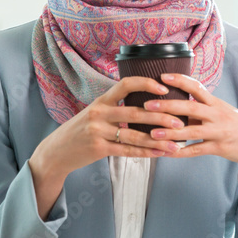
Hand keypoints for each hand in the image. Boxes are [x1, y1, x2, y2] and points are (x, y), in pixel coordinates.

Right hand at [28, 77, 184, 217]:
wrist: (56, 151)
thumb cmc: (80, 130)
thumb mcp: (94, 113)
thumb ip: (115, 107)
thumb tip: (145, 104)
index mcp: (101, 100)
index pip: (126, 84)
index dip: (146, 83)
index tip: (165, 88)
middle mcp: (99, 113)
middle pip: (136, 112)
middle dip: (161, 116)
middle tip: (180, 120)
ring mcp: (98, 131)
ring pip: (134, 134)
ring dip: (158, 140)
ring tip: (175, 143)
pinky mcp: (98, 149)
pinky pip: (127, 150)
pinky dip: (145, 152)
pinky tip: (159, 153)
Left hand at [144, 73, 237, 190]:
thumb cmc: (235, 124)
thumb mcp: (221, 111)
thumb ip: (201, 106)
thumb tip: (176, 102)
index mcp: (216, 103)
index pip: (197, 87)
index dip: (180, 80)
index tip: (162, 76)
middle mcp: (217, 115)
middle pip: (190, 108)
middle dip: (168, 106)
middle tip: (148, 105)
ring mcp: (218, 132)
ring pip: (192, 131)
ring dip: (171, 132)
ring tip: (152, 133)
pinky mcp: (219, 148)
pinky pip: (196, 150)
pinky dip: (181, 152)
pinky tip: (166, 152)